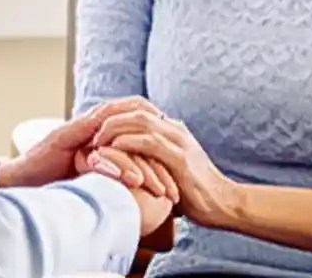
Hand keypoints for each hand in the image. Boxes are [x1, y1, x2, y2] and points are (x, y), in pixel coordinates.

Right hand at [0, 96, 160, 188]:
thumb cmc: (50, 180)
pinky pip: (96, 140)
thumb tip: (138, 190)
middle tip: (174, 183)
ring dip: (140, 162)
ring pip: (119, 136)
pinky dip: (116, 156)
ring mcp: (79, 129)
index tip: (178, 177)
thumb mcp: (89, 178)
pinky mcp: (65, 135)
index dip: (158, 155)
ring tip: (157, 185)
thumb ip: (111, 176)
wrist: (16, 178)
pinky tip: (131, 172)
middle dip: (156, 161)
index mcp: (101, 136)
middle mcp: (93, 128)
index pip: (137, 138)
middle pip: (134, 134)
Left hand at [94, 110, 242, 227]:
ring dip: (114, 127)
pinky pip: (149, 142)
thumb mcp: (167, 170)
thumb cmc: (193, 193)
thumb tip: (122, 166)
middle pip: (135, 108)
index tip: (91, 125)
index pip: (137, 108)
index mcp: (171, 129)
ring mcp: (178, 142)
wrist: (224, 204)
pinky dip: (128, 142)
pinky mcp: (180, 158)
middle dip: (108, 115)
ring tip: (96, 139)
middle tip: (88, 129)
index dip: (112, 113)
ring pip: (140, 120)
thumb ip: (149, 162)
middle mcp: (174, 129)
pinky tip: (113, 148)